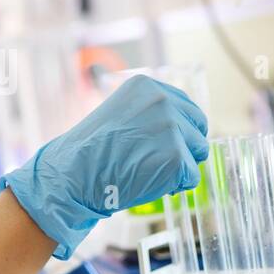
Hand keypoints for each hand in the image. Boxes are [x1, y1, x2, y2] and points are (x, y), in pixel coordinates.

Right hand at [0, 74, 208, 259]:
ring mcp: (172, 129)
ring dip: (180, 166)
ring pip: (196, 153)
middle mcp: (163, 102)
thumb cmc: (92, 151)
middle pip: (198, 129)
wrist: (75, 174)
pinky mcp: (176, 158)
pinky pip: (191, 177)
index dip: (180, 131)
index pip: (187, 108)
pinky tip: (151, 182)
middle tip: (158, 161)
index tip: (163, 145)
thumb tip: (180, 126)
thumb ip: (150, 113)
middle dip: (185, 148)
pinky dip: (176, 185)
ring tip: (150, 171)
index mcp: (149, 88)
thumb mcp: (120, 114)